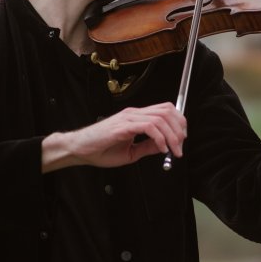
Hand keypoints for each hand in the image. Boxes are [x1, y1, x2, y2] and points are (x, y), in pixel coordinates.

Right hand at [41, 103, 186, 171]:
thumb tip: (165, 146)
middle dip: (179, 129)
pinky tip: (161, 149)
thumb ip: (148, 146)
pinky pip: (148, 127)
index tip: (181, 140)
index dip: (178, 122)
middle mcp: (134, 113)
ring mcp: (128, 118)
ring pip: (160, 118)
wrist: (79, 149)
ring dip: (172, 136)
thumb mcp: (131, 151)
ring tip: (173, 150)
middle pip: (167, 111)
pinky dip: (160, 138)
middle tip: (180, 147)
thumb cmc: (100, 150)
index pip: (165, 110)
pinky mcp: (123, 126)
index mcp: (136, 117)